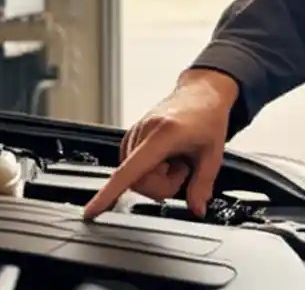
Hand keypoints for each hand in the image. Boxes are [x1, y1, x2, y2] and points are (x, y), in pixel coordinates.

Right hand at [83, 69, 238, 219]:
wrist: (202, 93)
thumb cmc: (209, 117)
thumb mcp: (214, 154)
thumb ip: (203, 185)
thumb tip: (196, 209)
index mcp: (162, 134)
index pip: (130, 170)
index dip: (109, 193)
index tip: (91, 211)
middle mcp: (142, 131)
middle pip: (137, 182)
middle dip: (163, 186)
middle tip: (183, 168)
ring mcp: (134, 133)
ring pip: (134, 177)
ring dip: (158, 177)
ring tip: (176, 158)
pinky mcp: (131, 136)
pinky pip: (132, 167)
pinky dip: (150, 170)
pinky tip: (165, 157)